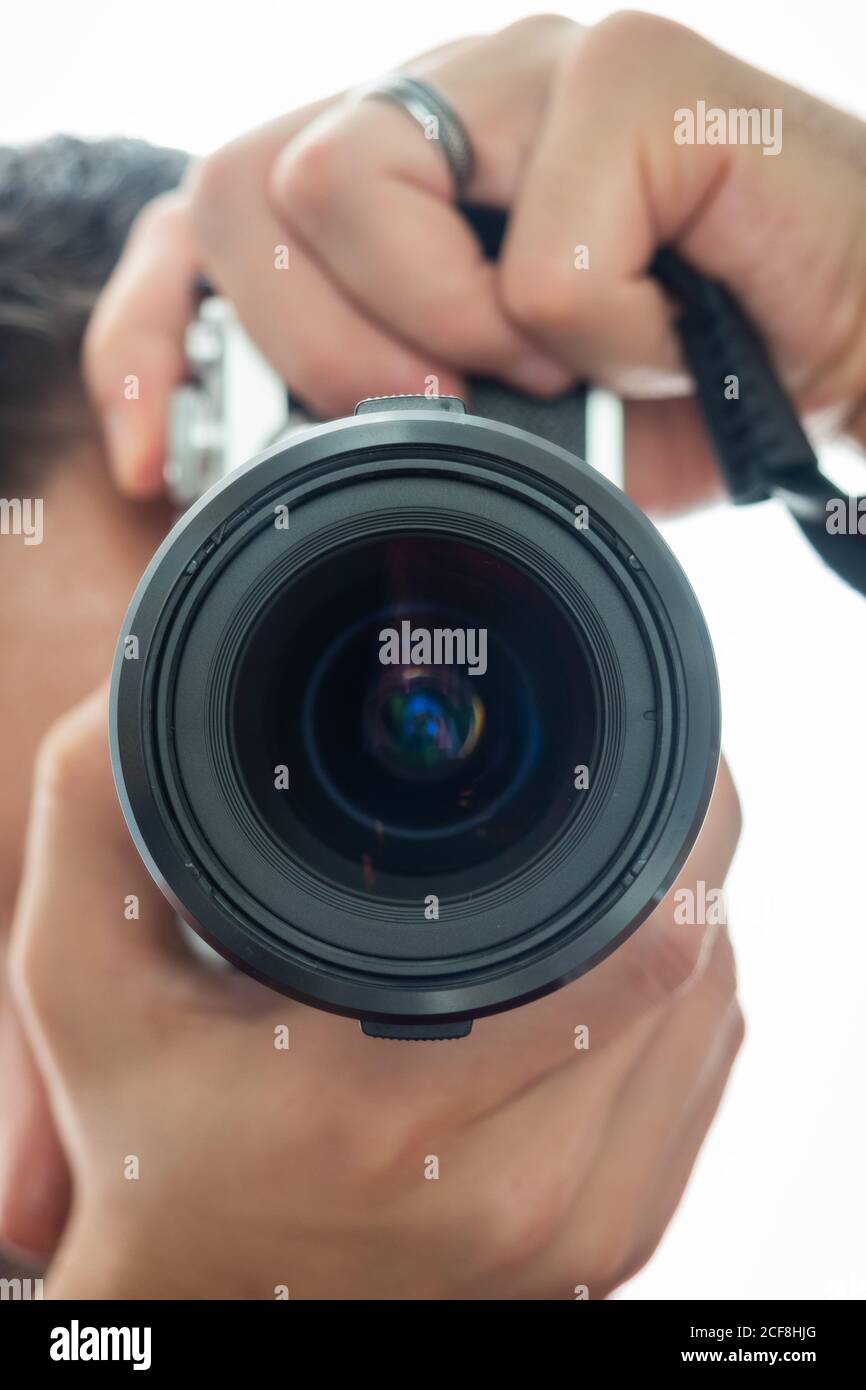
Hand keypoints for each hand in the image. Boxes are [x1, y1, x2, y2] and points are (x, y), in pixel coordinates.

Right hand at [10, 688, 741, 1298]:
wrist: (198, 1306)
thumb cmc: (144, 1146)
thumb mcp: (85, 976)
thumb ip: (102, 816)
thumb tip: (148, 695)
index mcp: (401, 1110)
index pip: (644, 938)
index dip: (662, 815)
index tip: (620, 745)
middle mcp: (520, 1189)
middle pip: (695, 962)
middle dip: (667, 848)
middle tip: (605, 781)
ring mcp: (579, 1235)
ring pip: (709, 1018)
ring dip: (679, 920)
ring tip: (604, 858)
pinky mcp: (609, 1251)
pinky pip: (698, 1086)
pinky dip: (680, 1004)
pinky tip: (617, 959)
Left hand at [85, 13, 865, 514]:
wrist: (852, 347)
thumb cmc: (683, 384)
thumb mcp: (502, 427)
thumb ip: (386, 412)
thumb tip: (257, 454)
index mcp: (398, 179)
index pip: (208, 215)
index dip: (147, 334)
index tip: (149, 462)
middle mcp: (446, 98)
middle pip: (242, 186)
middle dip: (314, 348)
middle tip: (430, 411)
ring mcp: (531, 68)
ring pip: (354, 183)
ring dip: (460, 333)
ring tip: (570, 365)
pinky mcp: (633, 73)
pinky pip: (545, 262)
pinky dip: (615, 348)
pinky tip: (672, 338)